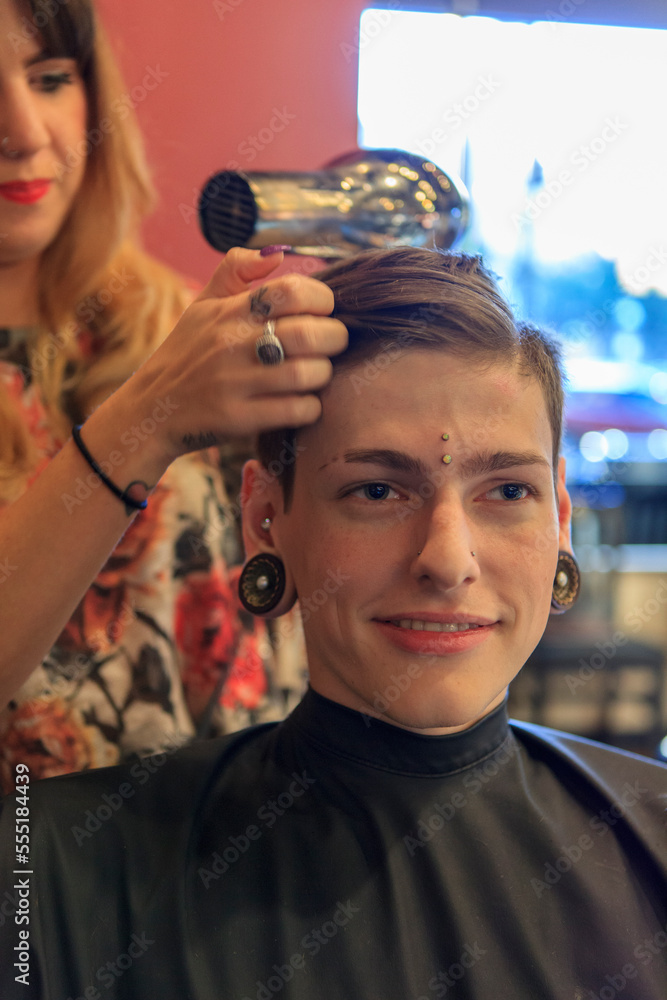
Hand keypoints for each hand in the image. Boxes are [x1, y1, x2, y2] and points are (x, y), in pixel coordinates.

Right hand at [123, 247, 347, 466]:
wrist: (152, 409)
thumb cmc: (186, 353)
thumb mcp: (202, 304)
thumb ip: (235, 270)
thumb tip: (277, 254)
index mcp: (229, 311)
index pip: (293, 291)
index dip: (322, 300)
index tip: (323, 312)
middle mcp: (231, 344)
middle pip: (310, 334)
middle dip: (334, 339)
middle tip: (333, 344)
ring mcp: (235, 383)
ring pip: (309, 374)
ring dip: (324, 374)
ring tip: (317, 374)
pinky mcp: (239, 418)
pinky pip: (297, 410)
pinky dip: (311, 407)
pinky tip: (303, 402)